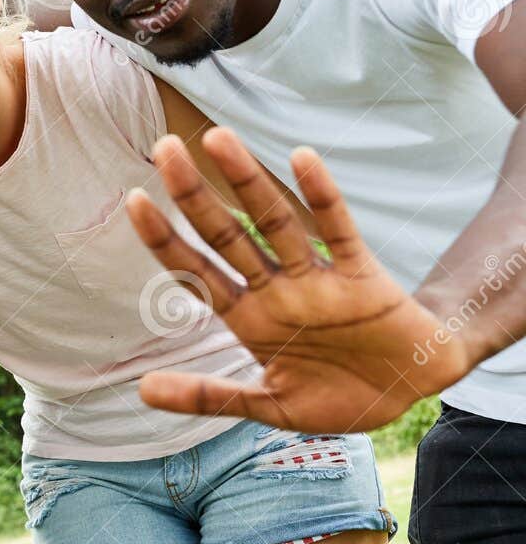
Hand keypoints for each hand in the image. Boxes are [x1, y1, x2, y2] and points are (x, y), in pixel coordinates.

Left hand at [129, 128, 470, 431]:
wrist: (408, 393)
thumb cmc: (334, 395)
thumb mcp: (268, 405)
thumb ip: (208, 396)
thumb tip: (142, 391)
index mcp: (248, 317)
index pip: (195, 269)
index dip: (164, 237)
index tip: (134, 198)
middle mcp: (275, 290)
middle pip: (225, 234)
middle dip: (194, 194)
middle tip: (165, 146)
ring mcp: (317, 279)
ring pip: (275, 222)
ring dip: (248, 181)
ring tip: (218, 138)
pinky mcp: (362, 278)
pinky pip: (338, 230)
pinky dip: (322, 195)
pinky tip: (301, 157)